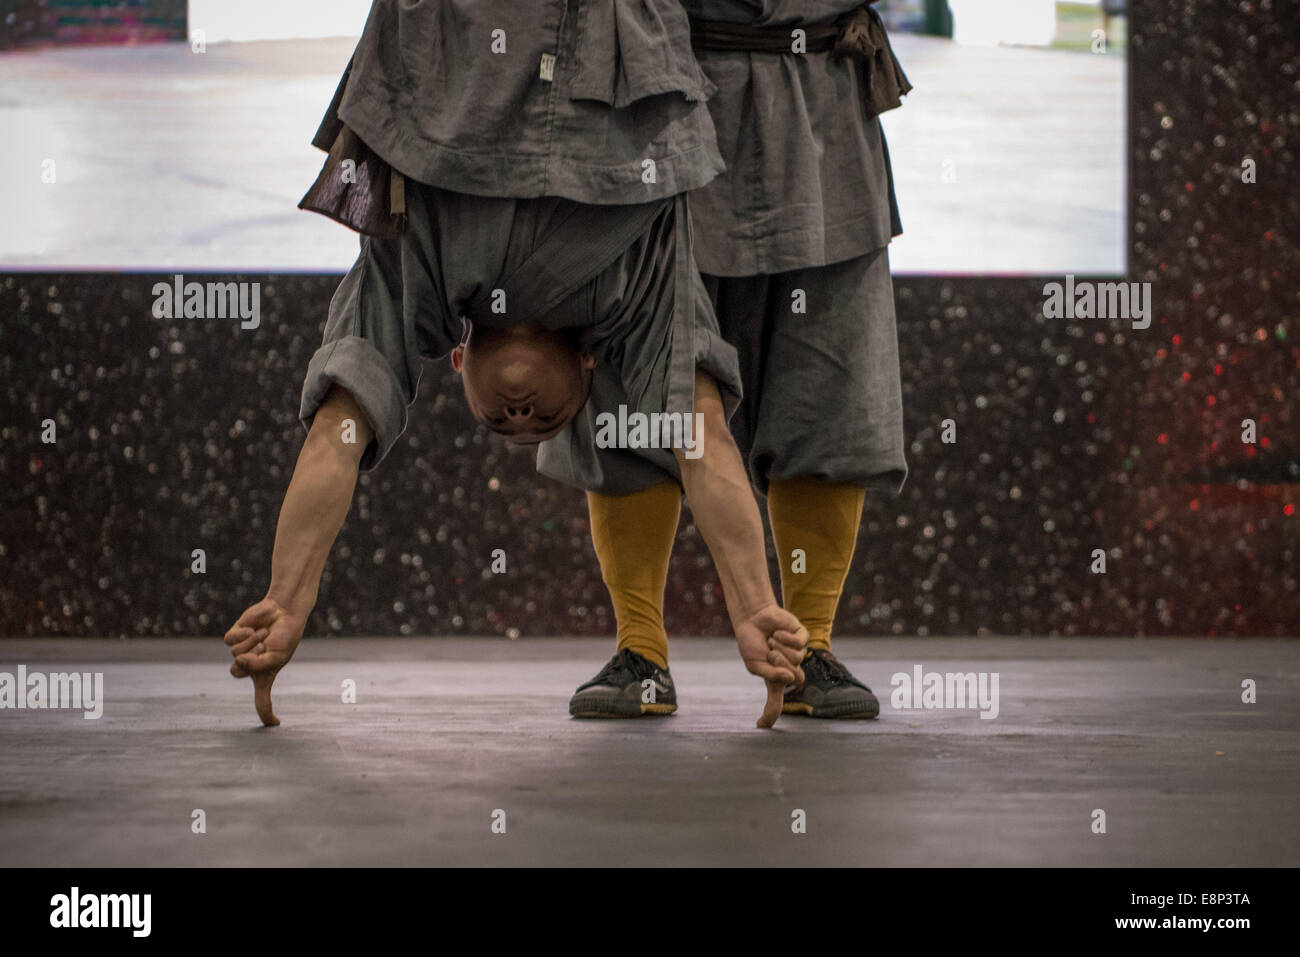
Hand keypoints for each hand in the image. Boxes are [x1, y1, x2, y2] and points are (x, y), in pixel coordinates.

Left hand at [223, 597, 307, 726]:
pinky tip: (252, 628)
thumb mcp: (276, 656)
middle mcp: (251, 665)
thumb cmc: (285, 635)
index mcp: (265, 674)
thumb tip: (237, 663)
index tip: (274, 724)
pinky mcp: (235, 635)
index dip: (266, 714)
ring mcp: (242, 650)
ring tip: (264, 633)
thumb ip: (257, 666)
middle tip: (262, 647)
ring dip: (252, 642)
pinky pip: (229, 642)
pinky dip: (242, 635)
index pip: (263, 700)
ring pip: (235, 654)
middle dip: (248, 660)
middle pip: (237, 672)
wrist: (284, 610)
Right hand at [733, 604, 807, 728]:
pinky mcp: (802, 637)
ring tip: (772, 640)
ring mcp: (798, 652)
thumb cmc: (752, 642)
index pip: (776, 700)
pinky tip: (778, 633)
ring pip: (797, 659)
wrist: (753, 618)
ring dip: (780, 648)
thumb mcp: (755, 664)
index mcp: (777, 678)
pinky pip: (799, 643)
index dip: (769, 714)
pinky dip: (785, 637)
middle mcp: (790, 668)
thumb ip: (771, 676)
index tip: (761, 725)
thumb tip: (791, 678)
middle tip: (770, 653)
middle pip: (795, 676)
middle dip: (779, 663)